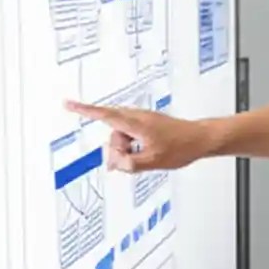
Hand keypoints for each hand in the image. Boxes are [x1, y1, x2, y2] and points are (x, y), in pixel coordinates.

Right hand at [64, 100, 209, 172]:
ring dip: (126, 150)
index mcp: (136, 123)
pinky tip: (143, 155)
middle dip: (117, 150)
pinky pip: (129, 136)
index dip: (84, 110)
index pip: (104, 116)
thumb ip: (129, 164)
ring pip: (121, 137)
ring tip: (145, 157)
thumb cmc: (180, 147)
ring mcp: (141, 120)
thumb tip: (114, 162)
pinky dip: (131, 147)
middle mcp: (136, 118)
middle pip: (112, 133)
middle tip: (132, 161)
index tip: (68, 104)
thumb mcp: (153, 162)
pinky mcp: (145, 125)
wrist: (199, 138)